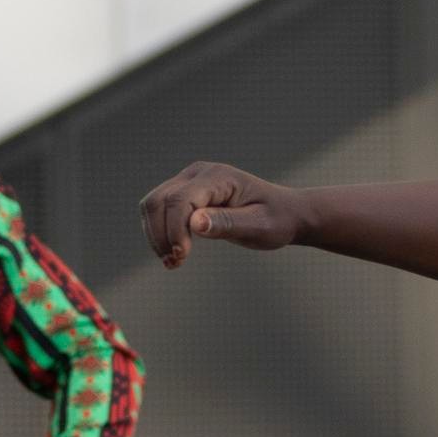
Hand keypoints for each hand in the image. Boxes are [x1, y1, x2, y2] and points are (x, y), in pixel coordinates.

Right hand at [139, 162, 307, 267]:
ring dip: (155, 236)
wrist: (284, 213)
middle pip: (159, 201)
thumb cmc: (276, 219)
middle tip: (174, 263)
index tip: (181, 257)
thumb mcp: (258, 226)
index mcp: (218, 177)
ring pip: (153, 205)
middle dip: (160, 235)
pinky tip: (173, 255)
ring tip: (172, 262)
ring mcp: (188, 181)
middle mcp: (198, 173)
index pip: (180, 200)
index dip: (174, 230)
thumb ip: (227, 223)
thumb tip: (194, 223)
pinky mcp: (185, 193)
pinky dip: (159, 233)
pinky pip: (159, 210)